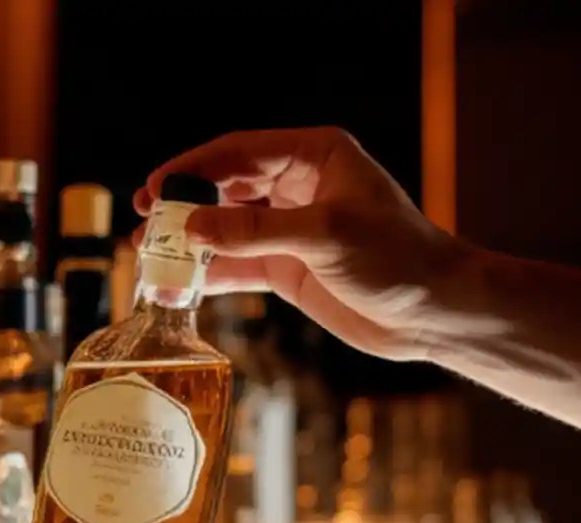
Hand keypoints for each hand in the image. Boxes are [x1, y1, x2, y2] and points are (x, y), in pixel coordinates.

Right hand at [135, 127, 474, 361]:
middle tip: (145, 219)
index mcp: (315, 155)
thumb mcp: (325, 236)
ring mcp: (291, 228)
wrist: (435, 312)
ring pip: (226, 227)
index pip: (239, 151)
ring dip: (190, 240)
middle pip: (225, 185)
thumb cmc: (398, 258)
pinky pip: (238, 264)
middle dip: (184, 202)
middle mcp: (299, 185)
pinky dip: (208, 273)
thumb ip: (255, 230)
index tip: (155, 187)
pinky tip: (178, 283)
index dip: (193, 167)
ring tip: (148, 253)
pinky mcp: (289, 267)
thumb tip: (192, 225)